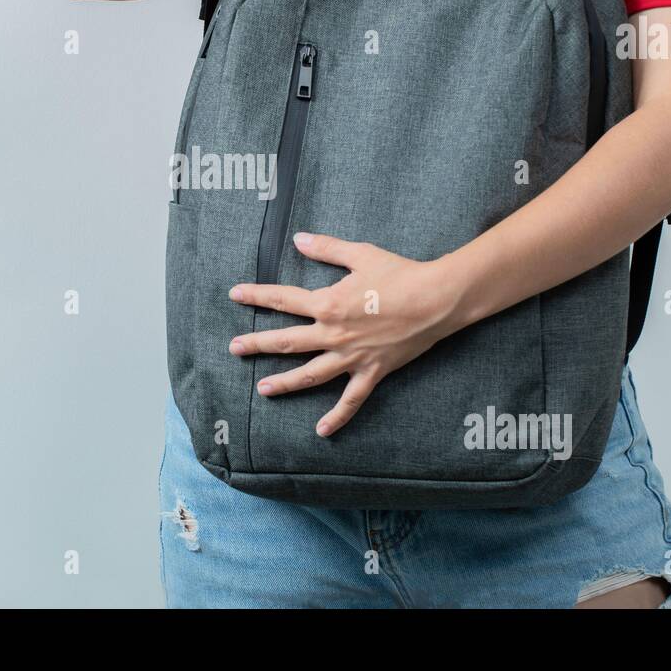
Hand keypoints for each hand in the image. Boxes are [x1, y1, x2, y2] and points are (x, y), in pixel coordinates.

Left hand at [228, 232, 469, 436]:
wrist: (435, 300)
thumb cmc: (400, 274)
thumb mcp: (360, 255)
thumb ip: (326, 248)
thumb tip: (299, 239)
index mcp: (327, 304)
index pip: (283, 300)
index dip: (256, 296)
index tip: (235, 294)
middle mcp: (334, 334)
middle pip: (287, 341)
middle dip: (257, 345)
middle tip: (234, 348)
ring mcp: (351, 357)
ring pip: (310, 375)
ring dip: (284, 383)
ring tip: (262, 389)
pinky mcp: (372, 372)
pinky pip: (350, 400)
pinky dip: (336, 417)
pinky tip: (321, 430)